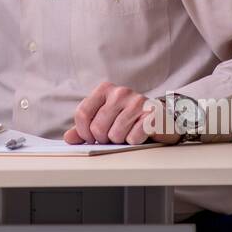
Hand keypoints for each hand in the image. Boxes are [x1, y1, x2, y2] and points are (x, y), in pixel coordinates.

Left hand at [64, 82, 182, 144]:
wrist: (162, 119)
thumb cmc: (130, 119)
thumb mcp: (105, 119)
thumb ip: (85, 128)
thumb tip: (69, 138)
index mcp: (105, 90)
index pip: (82, 113)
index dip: (84, 132)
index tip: (91, 138)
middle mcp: (120, 92)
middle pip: (98, 127)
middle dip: (104, 139)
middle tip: (114, 136)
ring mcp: (137, 101)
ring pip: (115, 134)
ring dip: (120, 140)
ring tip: (128, 133)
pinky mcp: (152, 114)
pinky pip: (133, 137)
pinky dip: (134, 141)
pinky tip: (140, 134)